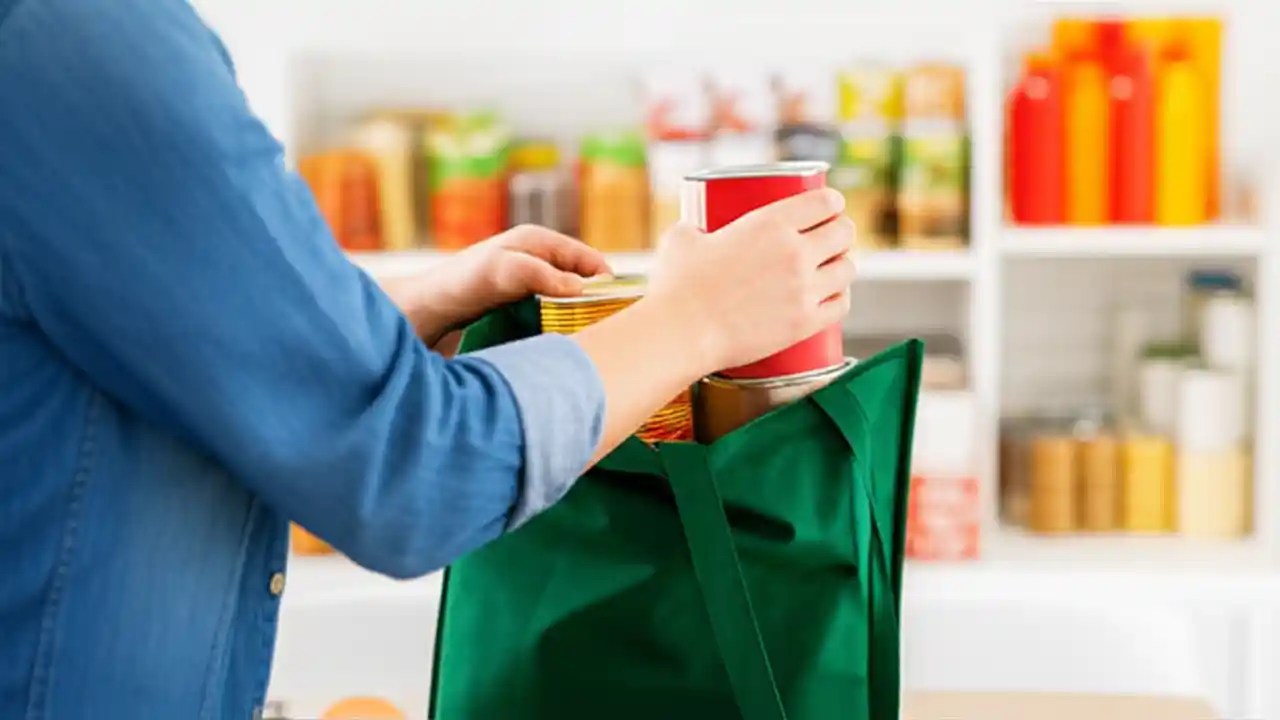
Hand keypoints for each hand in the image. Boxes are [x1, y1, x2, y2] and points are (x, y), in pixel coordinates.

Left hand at [381, 225, 610, 345]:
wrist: (417, 313)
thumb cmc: (456, 286)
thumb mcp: (498, 273)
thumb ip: (537, 275)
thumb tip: (583, 288)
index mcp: (539, 242)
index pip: (592, 262)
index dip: (610, 284)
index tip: (627, 314)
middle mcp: (538, 262)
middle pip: (586, 284)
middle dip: (601, 306)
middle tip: (614, 337)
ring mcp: (530, 288)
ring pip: (572, 306)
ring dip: (582, 325)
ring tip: (594, 349)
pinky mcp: (520, 313)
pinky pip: (554, 323)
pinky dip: (562, 336)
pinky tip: (564, 354)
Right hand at [643, 188, 854, 376]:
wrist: (681, 333)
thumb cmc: (677, 287)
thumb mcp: (682, 239)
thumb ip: (696, 229)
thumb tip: (694, 231)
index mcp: (771, 223)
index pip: (825, 201)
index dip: (832, 202)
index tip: (829, 207)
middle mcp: (796, 253)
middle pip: (844, 232)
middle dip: (841, 232)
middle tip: (830, 239)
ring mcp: (804, 289)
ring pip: (847, 269)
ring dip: (842, 265)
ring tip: (832, 268)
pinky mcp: (805, 323)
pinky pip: (841, 305)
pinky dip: (839, 298)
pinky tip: (832, 296)